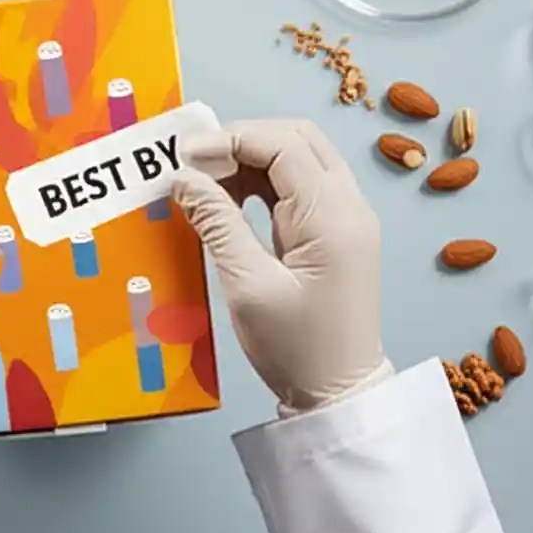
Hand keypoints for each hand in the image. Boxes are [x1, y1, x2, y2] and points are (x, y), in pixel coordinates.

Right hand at [172, 120, 392, 416]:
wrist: (338, 393)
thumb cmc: (297, 349)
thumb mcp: (248, 286)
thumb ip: (217, 224)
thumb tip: (184, 180)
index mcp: (334, 218)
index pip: (284, 146)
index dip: (231, 140)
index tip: (185, 155)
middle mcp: (349, 208)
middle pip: (297, 139)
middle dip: (242, 140)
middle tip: (193, 161)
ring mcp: (346, 219)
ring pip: (299, 158)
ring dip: (251, 158)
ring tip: (204, 180)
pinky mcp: (336, 233)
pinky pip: (300, 186)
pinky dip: (262, 181)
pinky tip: (228, 198)